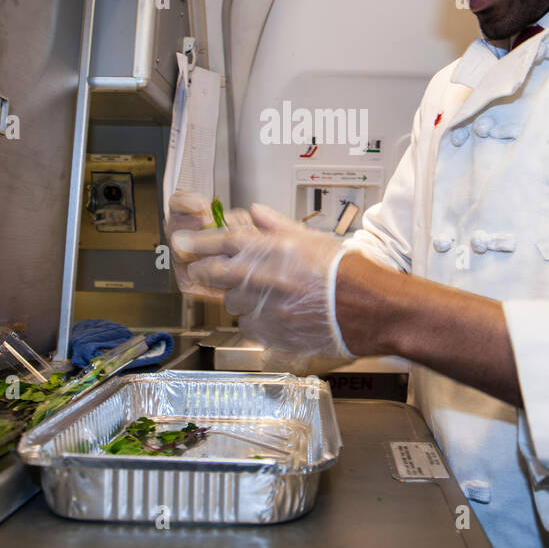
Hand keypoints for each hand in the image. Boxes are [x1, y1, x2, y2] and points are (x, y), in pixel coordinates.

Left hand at [173, 203, 355, 371]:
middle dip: (205, 271)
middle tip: (204, 270)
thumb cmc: (345, 271)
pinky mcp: (271, 334)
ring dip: (238, 297)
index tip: (181, 241)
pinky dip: (255, 319)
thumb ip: (277, 226)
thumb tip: (255, 213)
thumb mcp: (311, 238)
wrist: (367, 307)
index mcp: (272, 249)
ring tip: (263, 293)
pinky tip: (274, 314)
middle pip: (213, 273)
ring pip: (231, 302)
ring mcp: (265, 308)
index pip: (222, 241)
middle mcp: (264, 278)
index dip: (197, 241)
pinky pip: (248, 326)